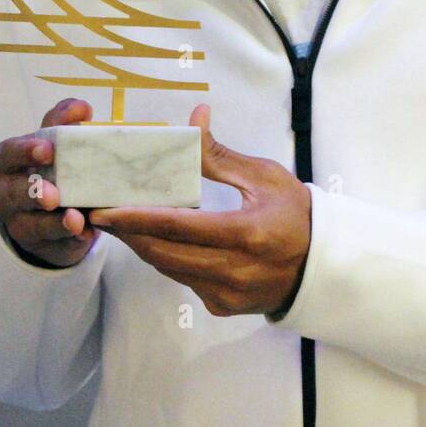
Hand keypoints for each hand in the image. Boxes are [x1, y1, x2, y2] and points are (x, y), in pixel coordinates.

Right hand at [0, 99, 98, 267]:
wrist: (57, 210)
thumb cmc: (54, 168)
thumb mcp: (57, 144)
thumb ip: (64, 124)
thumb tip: (81, 109)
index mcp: (7, 162)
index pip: (5, 154)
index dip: (24, 152)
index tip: (48, 150)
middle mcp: (4, 193)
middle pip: (10, 192)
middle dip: (32, 193)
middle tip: (54, 194)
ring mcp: (16, 222)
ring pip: (28, 224)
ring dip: (53, 223)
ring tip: (76, 219)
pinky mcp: (35, 245)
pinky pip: (50, 245)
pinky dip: (68, 239)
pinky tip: (85, 233)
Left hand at [88, 104, 311, 316]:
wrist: (324, 265)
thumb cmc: (295, 213)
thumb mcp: (263, 176)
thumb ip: (219, 155)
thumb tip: (192, 119)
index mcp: (246, 233)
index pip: (177, 226)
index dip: (135, 219)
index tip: (103, 210)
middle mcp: (235, 270)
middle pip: (163, 253)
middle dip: (128, 234)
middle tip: (101, 214)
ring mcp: (228, 293)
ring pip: (169, 269)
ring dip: (144, 246)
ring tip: (123, 224)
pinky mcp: (223, 307)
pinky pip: (184, 281)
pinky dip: (169, 260)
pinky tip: (160, 241)